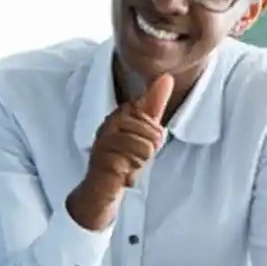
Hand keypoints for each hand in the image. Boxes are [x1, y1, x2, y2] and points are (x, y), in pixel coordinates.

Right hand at [67, 73, 173, 230]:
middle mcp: (108, 125)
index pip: (150, 117)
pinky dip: (132, 173)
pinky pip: (132, 162)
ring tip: (128, 166)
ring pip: (144, 148)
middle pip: (151, 131)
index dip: (153, 134)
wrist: (100, 188)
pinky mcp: (103, 161)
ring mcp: (104, 143)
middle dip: (149, 150)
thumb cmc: (122, 157)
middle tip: (134, 158)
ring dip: (140, 163)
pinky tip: (123, 175)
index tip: (142, 143)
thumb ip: (153, 105)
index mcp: (120, 114)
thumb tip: (166, 76)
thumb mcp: (142, 130)